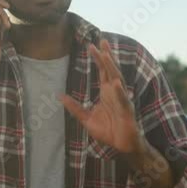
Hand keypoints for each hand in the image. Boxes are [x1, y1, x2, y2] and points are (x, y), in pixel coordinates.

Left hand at [60, 39, 143, 153]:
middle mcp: (115, 92)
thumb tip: (60, 96)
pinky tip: (116, 84)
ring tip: (106, 55)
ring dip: (112, 67)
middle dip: (106, 56)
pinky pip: (123, 100)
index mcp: (107, 92)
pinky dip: (120, 92)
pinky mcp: (127, 111)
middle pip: (110, 70)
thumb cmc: (108, 131)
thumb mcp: (86, 118)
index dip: (98, 58)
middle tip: (100, 41)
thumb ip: (75, 107)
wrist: (121, 146)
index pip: (102, 71)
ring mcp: (122, 100)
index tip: (91, 45)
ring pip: (117, 80)